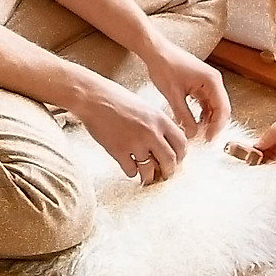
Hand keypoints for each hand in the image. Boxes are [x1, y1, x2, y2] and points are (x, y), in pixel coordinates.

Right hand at [75, 78, 189, 185]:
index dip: (180, 155)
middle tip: (164, 174)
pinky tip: (129, 168)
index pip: (181, 144)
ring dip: (149, 176)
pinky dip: (131, 172)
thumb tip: (164, 141)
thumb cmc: (116, 99)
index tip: (176, 160)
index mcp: (160, 119)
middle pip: (170, 161)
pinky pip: (131, 171)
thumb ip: (156, 124)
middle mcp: (151, 133)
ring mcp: (135, 143)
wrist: (94, 98)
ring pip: (150, 170)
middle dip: (168, 171)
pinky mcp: (118, 151)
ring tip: (147, 177)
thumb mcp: (145, 108)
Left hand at [143, 40, 230, 142]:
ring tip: (198, 133)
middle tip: (205, 140)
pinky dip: (202, 113)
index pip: (222, 109)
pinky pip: (206, 102)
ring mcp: (208, 82)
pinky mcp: (200, 84)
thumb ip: (184, 116)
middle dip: (214, 125)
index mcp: (212, 81)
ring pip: (214, 106)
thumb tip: (193, 133)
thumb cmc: (164, 67)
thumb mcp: (173, 95)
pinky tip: (194, 123)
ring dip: (208, 120)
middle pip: (221, 108)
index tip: (208, 139)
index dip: (217, 127)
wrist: (156, 51)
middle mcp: (214, 81)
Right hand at [255, 115, 275, 162]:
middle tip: (252, 163)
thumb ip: (263, 142)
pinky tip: (266, 165)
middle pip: (262, 156)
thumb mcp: (271, 133)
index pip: (258, 148)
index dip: (253, 153)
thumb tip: (254, 148)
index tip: (248, 157)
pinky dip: (271, 164)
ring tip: (258, 165)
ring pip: (268, 160)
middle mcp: (273, 146)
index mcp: (268, 139)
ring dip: (263, 162)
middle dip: (257, 159)